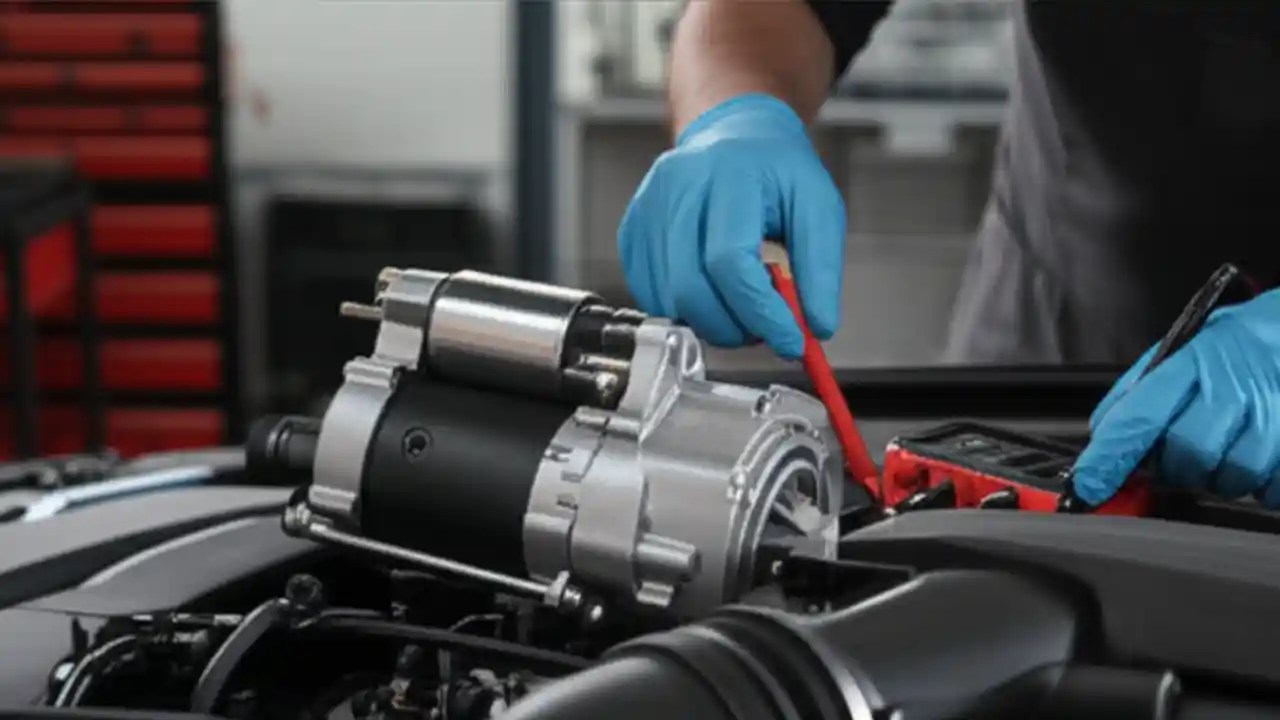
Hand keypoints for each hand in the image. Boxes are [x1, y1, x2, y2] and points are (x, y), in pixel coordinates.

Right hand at [617, 93, 845, 358]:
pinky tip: (713, 290)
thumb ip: (820, 269)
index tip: (790, 341)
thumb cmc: (776, 169)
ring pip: (668, 299)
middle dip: (732, 327)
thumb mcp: (818, 207)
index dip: (761, 312)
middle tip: (763, 328)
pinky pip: (651, 294)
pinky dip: (685, 309)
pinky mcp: (632, 229)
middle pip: (690, 287)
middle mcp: (677, 188)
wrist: (733, 134)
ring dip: (710, 322)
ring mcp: (647, 209)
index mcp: (728, 175)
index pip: (731, 262)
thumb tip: (815, 327)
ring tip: (741, 303)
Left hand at [1072, 289, 1279, 506]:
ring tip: (1233, 446)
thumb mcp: (1193, 342)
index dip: (1108, 458)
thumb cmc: (1247, 341)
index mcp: (1198, 359)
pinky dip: (1263, 485)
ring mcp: (1276, 417)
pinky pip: (1271, 491)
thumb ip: (1146, 385)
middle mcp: (1237, 387)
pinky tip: (1265, 457)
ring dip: (1222, 475)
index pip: (1139, 417)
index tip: (1088, 485)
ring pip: (1229, 478)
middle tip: (1186, 450)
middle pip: (1186, 455)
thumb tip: (1104, 431)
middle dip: (1177, 465)